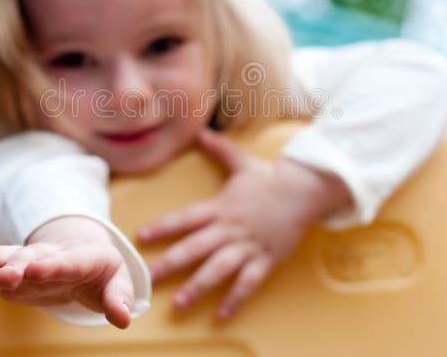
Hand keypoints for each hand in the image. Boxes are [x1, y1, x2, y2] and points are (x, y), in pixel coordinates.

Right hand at [0, 216, 133, 328]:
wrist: (81, 255)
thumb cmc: (102, 274)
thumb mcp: (117, 284)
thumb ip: (119, 300)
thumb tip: (123, 318)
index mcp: (85, 256)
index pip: (69, 263)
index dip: (53, 267)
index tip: (36, 271)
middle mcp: (55, 254)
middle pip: (36, 258)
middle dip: (20, 266)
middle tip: (5, 276)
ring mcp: (33, 260)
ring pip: (15, 257)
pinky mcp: (17, 269)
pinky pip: (1, 264)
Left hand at [138, 128, 351, 319]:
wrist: (304, 191)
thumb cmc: (270, 179)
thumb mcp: (242, 162)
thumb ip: (219, 149)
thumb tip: (201, 131)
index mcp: (220, 207)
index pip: (186, 218)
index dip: (163, 226)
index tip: (142, 236)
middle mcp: (230, 228)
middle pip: (195, 248)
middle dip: (170, 264)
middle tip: (149, 278)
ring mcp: (248, 245)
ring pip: (219, 269)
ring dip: (198, 286)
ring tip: (180, 303)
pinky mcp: (265, 259)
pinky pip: (248, 283)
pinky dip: (236, 300)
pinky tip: (222, 315)